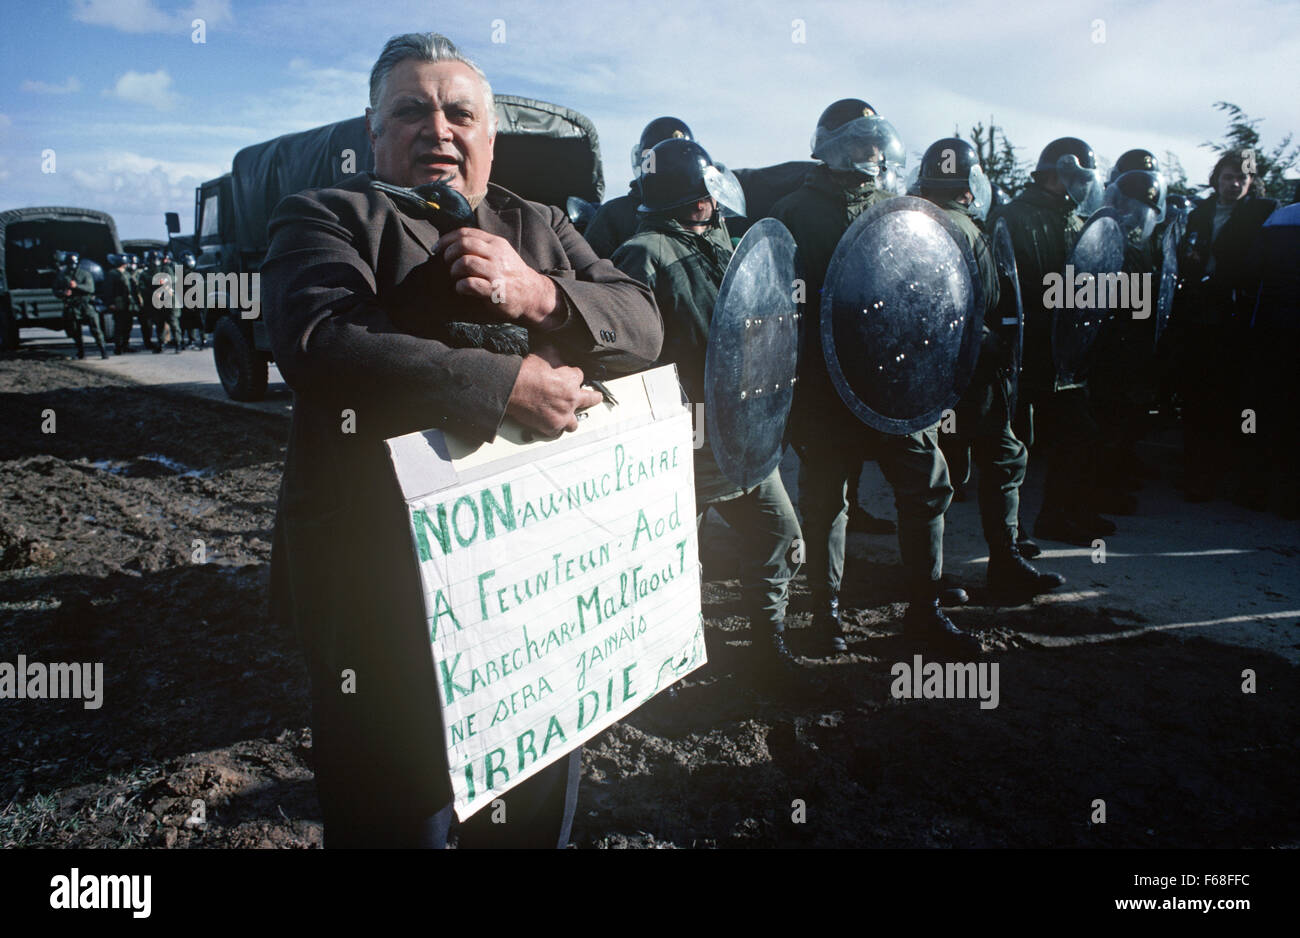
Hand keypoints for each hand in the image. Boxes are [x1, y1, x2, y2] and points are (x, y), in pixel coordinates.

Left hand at [435, 228, 560, 326]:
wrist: (532, 296)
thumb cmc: (511, 275)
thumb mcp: (501, 253)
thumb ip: (482, 246)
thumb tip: (454, 242)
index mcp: (496, 243)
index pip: (466, 233)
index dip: (447, 239)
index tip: (437, 247)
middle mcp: (496, 254)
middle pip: (463, 244)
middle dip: (449, 253)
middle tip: (447, 263)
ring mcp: (496, 272)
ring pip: (465, 262)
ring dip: (454, 270)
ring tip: (456, 277)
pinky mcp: (495, 290)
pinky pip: (470, 284)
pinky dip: (460, 286)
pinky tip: (462, 289)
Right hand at [506, 353, 602, 435]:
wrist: (511, 388)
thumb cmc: (525, 372)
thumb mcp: (544, 352)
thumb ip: (556, 354)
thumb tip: (559, 355)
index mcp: (572, 380)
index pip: (580, 376)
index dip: (573, 375)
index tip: (569, 376)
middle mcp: (571, 399)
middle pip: (591, 399)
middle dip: (594, 397)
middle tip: (596, 397)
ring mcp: (562, 415)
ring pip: (574, 422)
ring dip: (572, 418)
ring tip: (569, 417)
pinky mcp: (551, 426)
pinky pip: (557, 432)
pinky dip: (554, 428)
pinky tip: (552, 424)